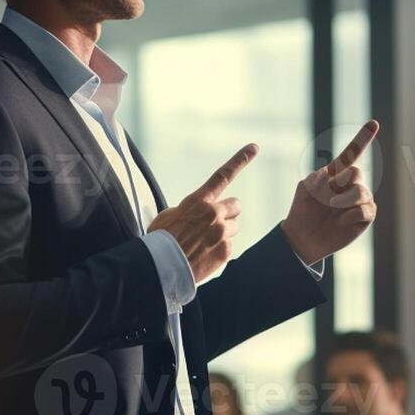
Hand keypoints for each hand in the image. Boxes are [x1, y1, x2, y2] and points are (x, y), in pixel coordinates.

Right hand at [147, 143, 257, 283]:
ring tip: (204, 243)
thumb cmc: (160, 240)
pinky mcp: (225, 250)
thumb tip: (198, 213)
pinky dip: (219, 250)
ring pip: (233, 227)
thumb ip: (190, 209)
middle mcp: (213, 213)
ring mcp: (221, 232)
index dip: (240, 159)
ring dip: (223, 233)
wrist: (160, 266)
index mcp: (198, 201)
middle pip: (235, 206)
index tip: (254, 147)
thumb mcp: (170, 215)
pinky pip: (229, 246)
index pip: (223, 175)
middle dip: (228, 213)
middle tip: (214, 224)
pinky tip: (204, 255)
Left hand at [281, 120, 379, 264]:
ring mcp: (360, 201)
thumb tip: (331, 175)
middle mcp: (351, 184)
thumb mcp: (305, 190)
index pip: (352, 153)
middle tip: (327, 199)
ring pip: (362, 192)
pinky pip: (366, 210)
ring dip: (344, 200)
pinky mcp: (365, 217)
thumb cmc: (303, 210)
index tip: (374, 123)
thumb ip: (316, 179)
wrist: (303, 238)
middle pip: (357, 173)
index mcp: (337, 173)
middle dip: (341, 184)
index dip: (363, 138)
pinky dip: (351, 215)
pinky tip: (341, 221)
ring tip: (331, 208)